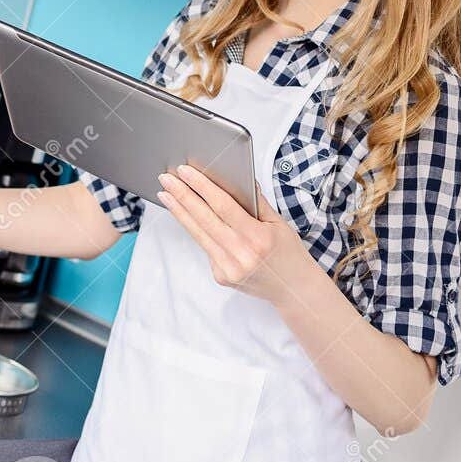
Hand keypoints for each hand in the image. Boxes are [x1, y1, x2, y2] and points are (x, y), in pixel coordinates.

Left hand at [155, 164, 313, 305]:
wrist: (294, 290)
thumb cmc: (288, 253)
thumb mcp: (278, 224)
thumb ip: (256, 201)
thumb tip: (236, 177)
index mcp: (258, 237)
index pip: (223, 206)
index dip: (201, 187)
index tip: (185, 171)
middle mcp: (241, 254)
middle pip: (204, 219)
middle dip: (182, 196)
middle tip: (166, 179)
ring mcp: (228, 268)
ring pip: (198, 234)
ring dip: (179, 212)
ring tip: (166, 195)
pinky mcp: (221, 277)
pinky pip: (206, 248)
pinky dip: (197, 231)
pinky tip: (187, 216)